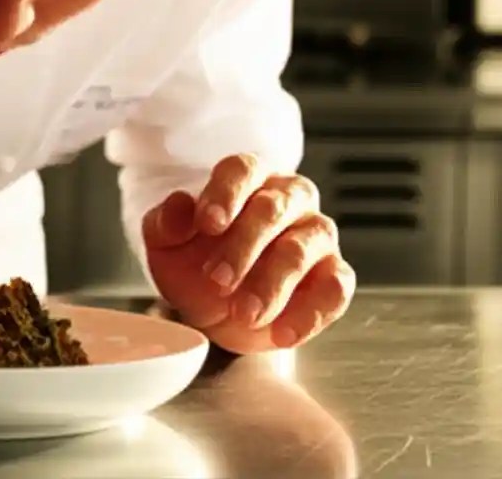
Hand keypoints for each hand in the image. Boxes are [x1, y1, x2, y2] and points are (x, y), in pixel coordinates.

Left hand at [142, 154, 355, 354]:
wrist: (216, 310)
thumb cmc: (195, 264)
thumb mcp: (166, 245)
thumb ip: (166, 222)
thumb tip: (179, 206)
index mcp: (248, 181)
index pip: (243, 171)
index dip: (226, 194)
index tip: (208, 223)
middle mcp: (288, 200)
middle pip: (273, 209)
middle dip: (243, 246)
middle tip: (217, 280)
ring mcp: (315, 237)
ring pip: (302, 249)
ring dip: (272, 284)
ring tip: (245, 313)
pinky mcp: (333, 276)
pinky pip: (335, 288)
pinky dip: (312, 312)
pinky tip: (283, 332)